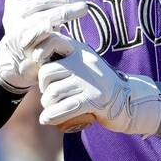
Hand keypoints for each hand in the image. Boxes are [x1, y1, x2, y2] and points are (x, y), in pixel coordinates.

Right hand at [0, 0, 89, 92]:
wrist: (25, 57)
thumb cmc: (39, 23)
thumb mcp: (48, 4)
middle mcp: (12, 12)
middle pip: (39, 1)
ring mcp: (15, 30)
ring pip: (41, 18)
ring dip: (64, 12)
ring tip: (82, 9)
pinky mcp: (23, 47)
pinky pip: (38, 37)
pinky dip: (51, 32)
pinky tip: (64, 29)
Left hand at [37, 35, 160, 135]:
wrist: (127, 100)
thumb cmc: (99, 85)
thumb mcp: (84, 65)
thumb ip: (64, 59)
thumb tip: (32, 60)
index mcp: (80, 50)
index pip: (52, 40)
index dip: (39, 52)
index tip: (38, 65)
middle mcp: (84, 62)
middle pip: (46, 73)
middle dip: (44, 88)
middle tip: (51, 96)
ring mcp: (88, 81)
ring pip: (52, 93)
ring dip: (48, 105)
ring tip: (53, 109)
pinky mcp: (93, 100)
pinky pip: (64, 108)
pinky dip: (51, 116)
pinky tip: (46, 120)